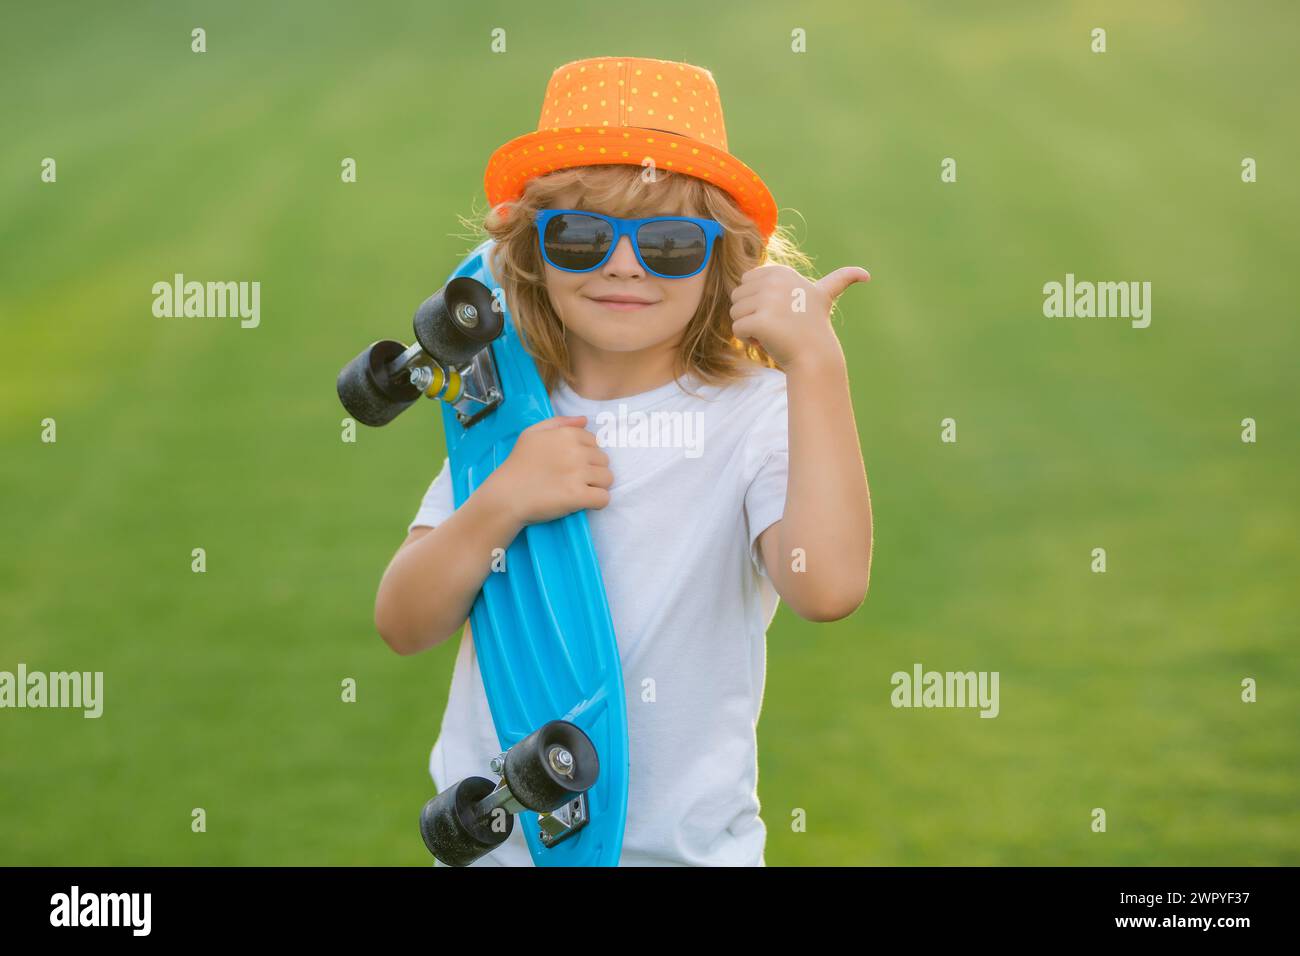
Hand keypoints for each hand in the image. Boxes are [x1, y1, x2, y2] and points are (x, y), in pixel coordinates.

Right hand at [483, 416, 612, 524]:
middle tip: (572, 479)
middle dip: (592, 470)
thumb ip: (559, 422)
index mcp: (567, 434)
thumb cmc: (517, 464)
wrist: (506, 495)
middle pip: (604, 461)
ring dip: (596, 486)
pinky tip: (583, 502)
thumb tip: (584, 420)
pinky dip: (597, 502)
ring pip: (607, 479)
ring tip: (578, 491)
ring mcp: (578, 474)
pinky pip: (604, 498)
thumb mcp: (531, 433)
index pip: (594, 442)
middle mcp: (576, 451)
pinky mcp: (578, 496)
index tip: (570, 465)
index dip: (585, 455)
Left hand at [729, 264, 869, 371]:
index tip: (781, 311)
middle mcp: (774, 281)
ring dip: (750, 328)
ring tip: (774, 332)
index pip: (745, 282)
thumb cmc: (813, 328)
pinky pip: (737, 329)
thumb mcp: (824, 297)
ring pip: (735, 313)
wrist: (815, 357)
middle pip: (737, 297)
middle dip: (752, 314)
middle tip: (777, 324)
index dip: (758, 301)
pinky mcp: (760, 320)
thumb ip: (840, 280)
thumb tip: (866, 274)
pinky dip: (749, 340)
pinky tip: (768, 342)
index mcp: (781, 271)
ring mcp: (767, 300)